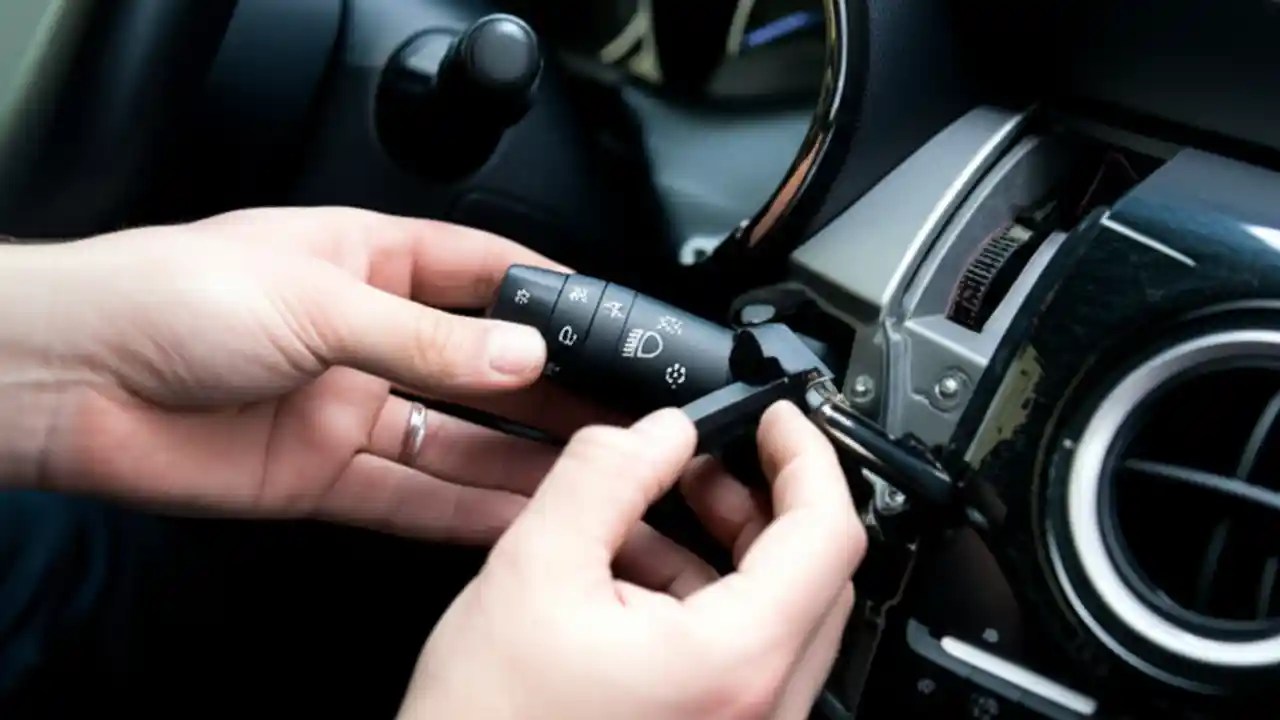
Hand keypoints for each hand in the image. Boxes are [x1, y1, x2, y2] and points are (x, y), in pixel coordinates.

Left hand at [0, 208, 626, 542]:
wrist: (63, 380)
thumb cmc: (164, 297)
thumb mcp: (316, 301)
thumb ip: (427, 339)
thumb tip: (522, 355)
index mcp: (363, 260)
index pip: (479, 271)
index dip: (543, 293)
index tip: (603, 320)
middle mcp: (361, 335)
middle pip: (476, 365)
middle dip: (544, 390)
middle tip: (614, 412)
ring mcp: (344, 407)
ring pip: (453, 438)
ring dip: (516, 458)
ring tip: (588, 472)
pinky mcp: (320, 474)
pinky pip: (408, 494)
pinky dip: (461, 509)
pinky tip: (515, 514)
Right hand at [399, 403, 866, 719]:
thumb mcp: (533, 571)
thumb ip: (605, 479)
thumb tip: (658, 432)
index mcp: (735, 663)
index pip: (827, 535)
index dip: (807, 458)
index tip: (777, 420)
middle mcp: (760, 709)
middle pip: (815, 576)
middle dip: (766, 499)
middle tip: (713, 457)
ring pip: (779, 615)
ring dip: (733, 546)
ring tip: (665, 506)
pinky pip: (742, 654)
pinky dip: (707, 597)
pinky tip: (640, 571)